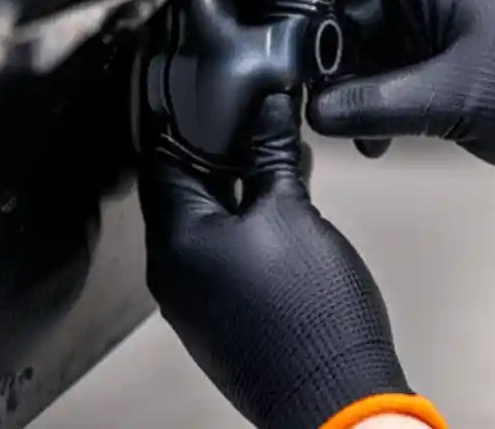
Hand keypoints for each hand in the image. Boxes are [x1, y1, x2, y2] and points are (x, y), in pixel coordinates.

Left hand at [139, 92, 442, 428]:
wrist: (333, 396)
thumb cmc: (309, 317)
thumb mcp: (292, 211)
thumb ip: (272, 153)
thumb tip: (268, 108)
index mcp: (175, 241)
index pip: (161, 159)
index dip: (190, 121)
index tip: (219, 97)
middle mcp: (171, 274)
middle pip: (181, 192)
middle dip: (221, 155)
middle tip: (259, 127)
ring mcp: (194, 302)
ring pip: (204, 226)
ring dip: (237, 192)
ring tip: (281, 168)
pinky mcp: (220, 320)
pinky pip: (219, 259)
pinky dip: (244, 229)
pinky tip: (284, 217)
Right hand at [257, 0, 494, 177]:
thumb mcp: (451, 102)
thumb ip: (376, 104)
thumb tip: (316, 110)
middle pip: (356, 5)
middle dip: (328, 50)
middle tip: (304, 89)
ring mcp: (449, 26)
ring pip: (376, 45)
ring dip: (357, 86)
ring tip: (355, 132)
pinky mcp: (456, 57)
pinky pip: (401, 68)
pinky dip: (383, 98)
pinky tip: (379, 138)